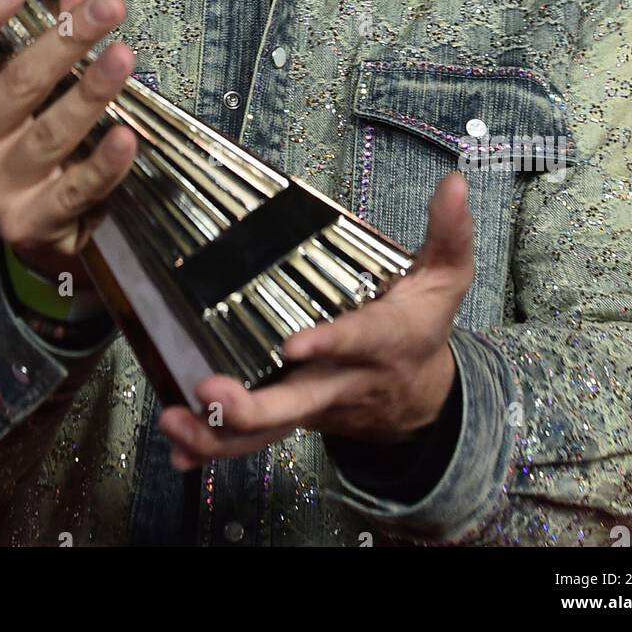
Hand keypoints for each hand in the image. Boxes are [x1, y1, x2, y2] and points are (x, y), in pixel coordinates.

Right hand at [0, 0, 138, 290]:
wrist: (40, 228)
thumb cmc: (36, 131)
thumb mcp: (44, 73)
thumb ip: (64, 13)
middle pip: (16, 86)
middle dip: (64, 42)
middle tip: (109, 6)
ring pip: (49, 135)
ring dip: (90, 94)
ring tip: (125, 56)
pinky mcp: (34, 223)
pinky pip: (76, 189)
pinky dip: (104, 164)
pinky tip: (129, 136)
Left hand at [158, 170, 472, 468]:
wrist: (420, 399)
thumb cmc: (423, 327)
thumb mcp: (446, 278)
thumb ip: (448, 233)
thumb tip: (454, 184)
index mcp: (385, 342)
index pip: (359, 341)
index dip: (330, 343)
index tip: (294, 343)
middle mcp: (343, 380)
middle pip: (298, 402)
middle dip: (253, 405)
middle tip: (211, 391)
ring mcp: (313, 404)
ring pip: (266, 430)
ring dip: (218, 432)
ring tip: (177, 422)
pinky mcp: (290, 418)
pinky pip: (252, 441)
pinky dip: (214, 447)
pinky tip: (178, 447)